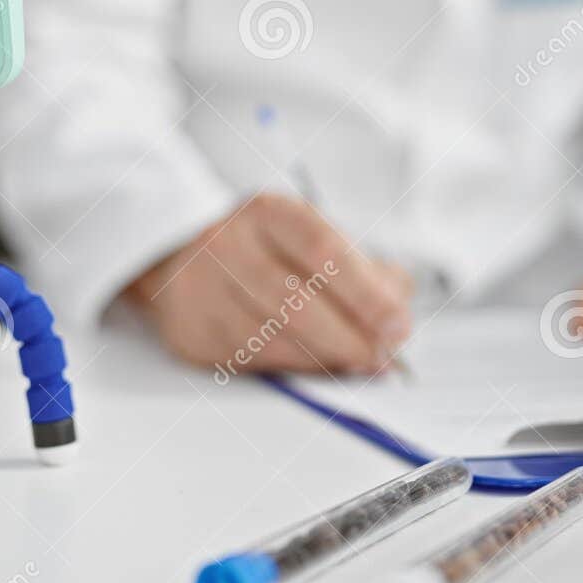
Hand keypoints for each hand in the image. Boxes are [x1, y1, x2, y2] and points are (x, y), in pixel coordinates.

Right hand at [123, 193, 412, 375]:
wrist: (184, 263)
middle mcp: (228, 245)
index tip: (397, 323)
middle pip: (296, 301)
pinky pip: (253, 361)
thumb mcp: (314, 240)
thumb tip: (398, 311)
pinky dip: (296, 369)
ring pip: (273, 339)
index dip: (365, 291)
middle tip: (382, 355)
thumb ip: (365, 271)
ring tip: (358, 363)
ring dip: (326, 359)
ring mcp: (204, 290)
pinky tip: (319, 366)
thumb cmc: (266, 253)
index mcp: (268, 213)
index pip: (321, 249)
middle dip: (349, 336)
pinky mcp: (193, 333)